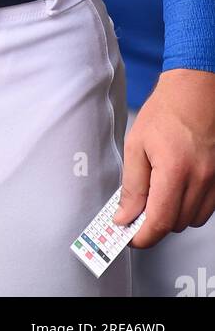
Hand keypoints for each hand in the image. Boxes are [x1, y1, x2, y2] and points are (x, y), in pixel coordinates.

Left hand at [113, 69, 214, 247]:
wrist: (196, 93)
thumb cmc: (166, 112)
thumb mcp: (136, 144)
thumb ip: (131, 186)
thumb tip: (125, 216)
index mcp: (174, 170)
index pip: (159, 222)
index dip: (142, 236)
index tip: (130, 237)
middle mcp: (200, 179)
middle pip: (175, 224)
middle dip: (154, 222)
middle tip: (138, 209)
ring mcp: (214, 181)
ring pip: (191, 220)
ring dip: (172, 215)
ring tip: (158, 191)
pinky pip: (205, 209)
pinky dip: (188, 206)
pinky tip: (177, 187)